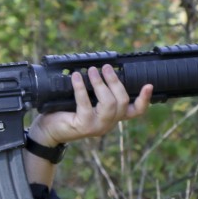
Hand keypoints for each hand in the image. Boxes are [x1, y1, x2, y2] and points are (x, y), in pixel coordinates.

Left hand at [28, 64, 152, 149]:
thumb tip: (101, 68)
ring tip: (92, 71)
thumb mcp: (87, 102)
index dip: (144, 99)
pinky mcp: (85, 126)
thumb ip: (97, 92)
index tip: (149, 85)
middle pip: (122, 102)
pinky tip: (77, 77)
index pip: (135, 111)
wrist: (48, 131)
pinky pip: (86, 104)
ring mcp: (98, 127)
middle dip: (115, 82)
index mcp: (113, 117)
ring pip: (109, 103)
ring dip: (101, 84)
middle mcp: (109, 124)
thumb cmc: (66, 113)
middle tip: (106, 68)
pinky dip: (81, 88)